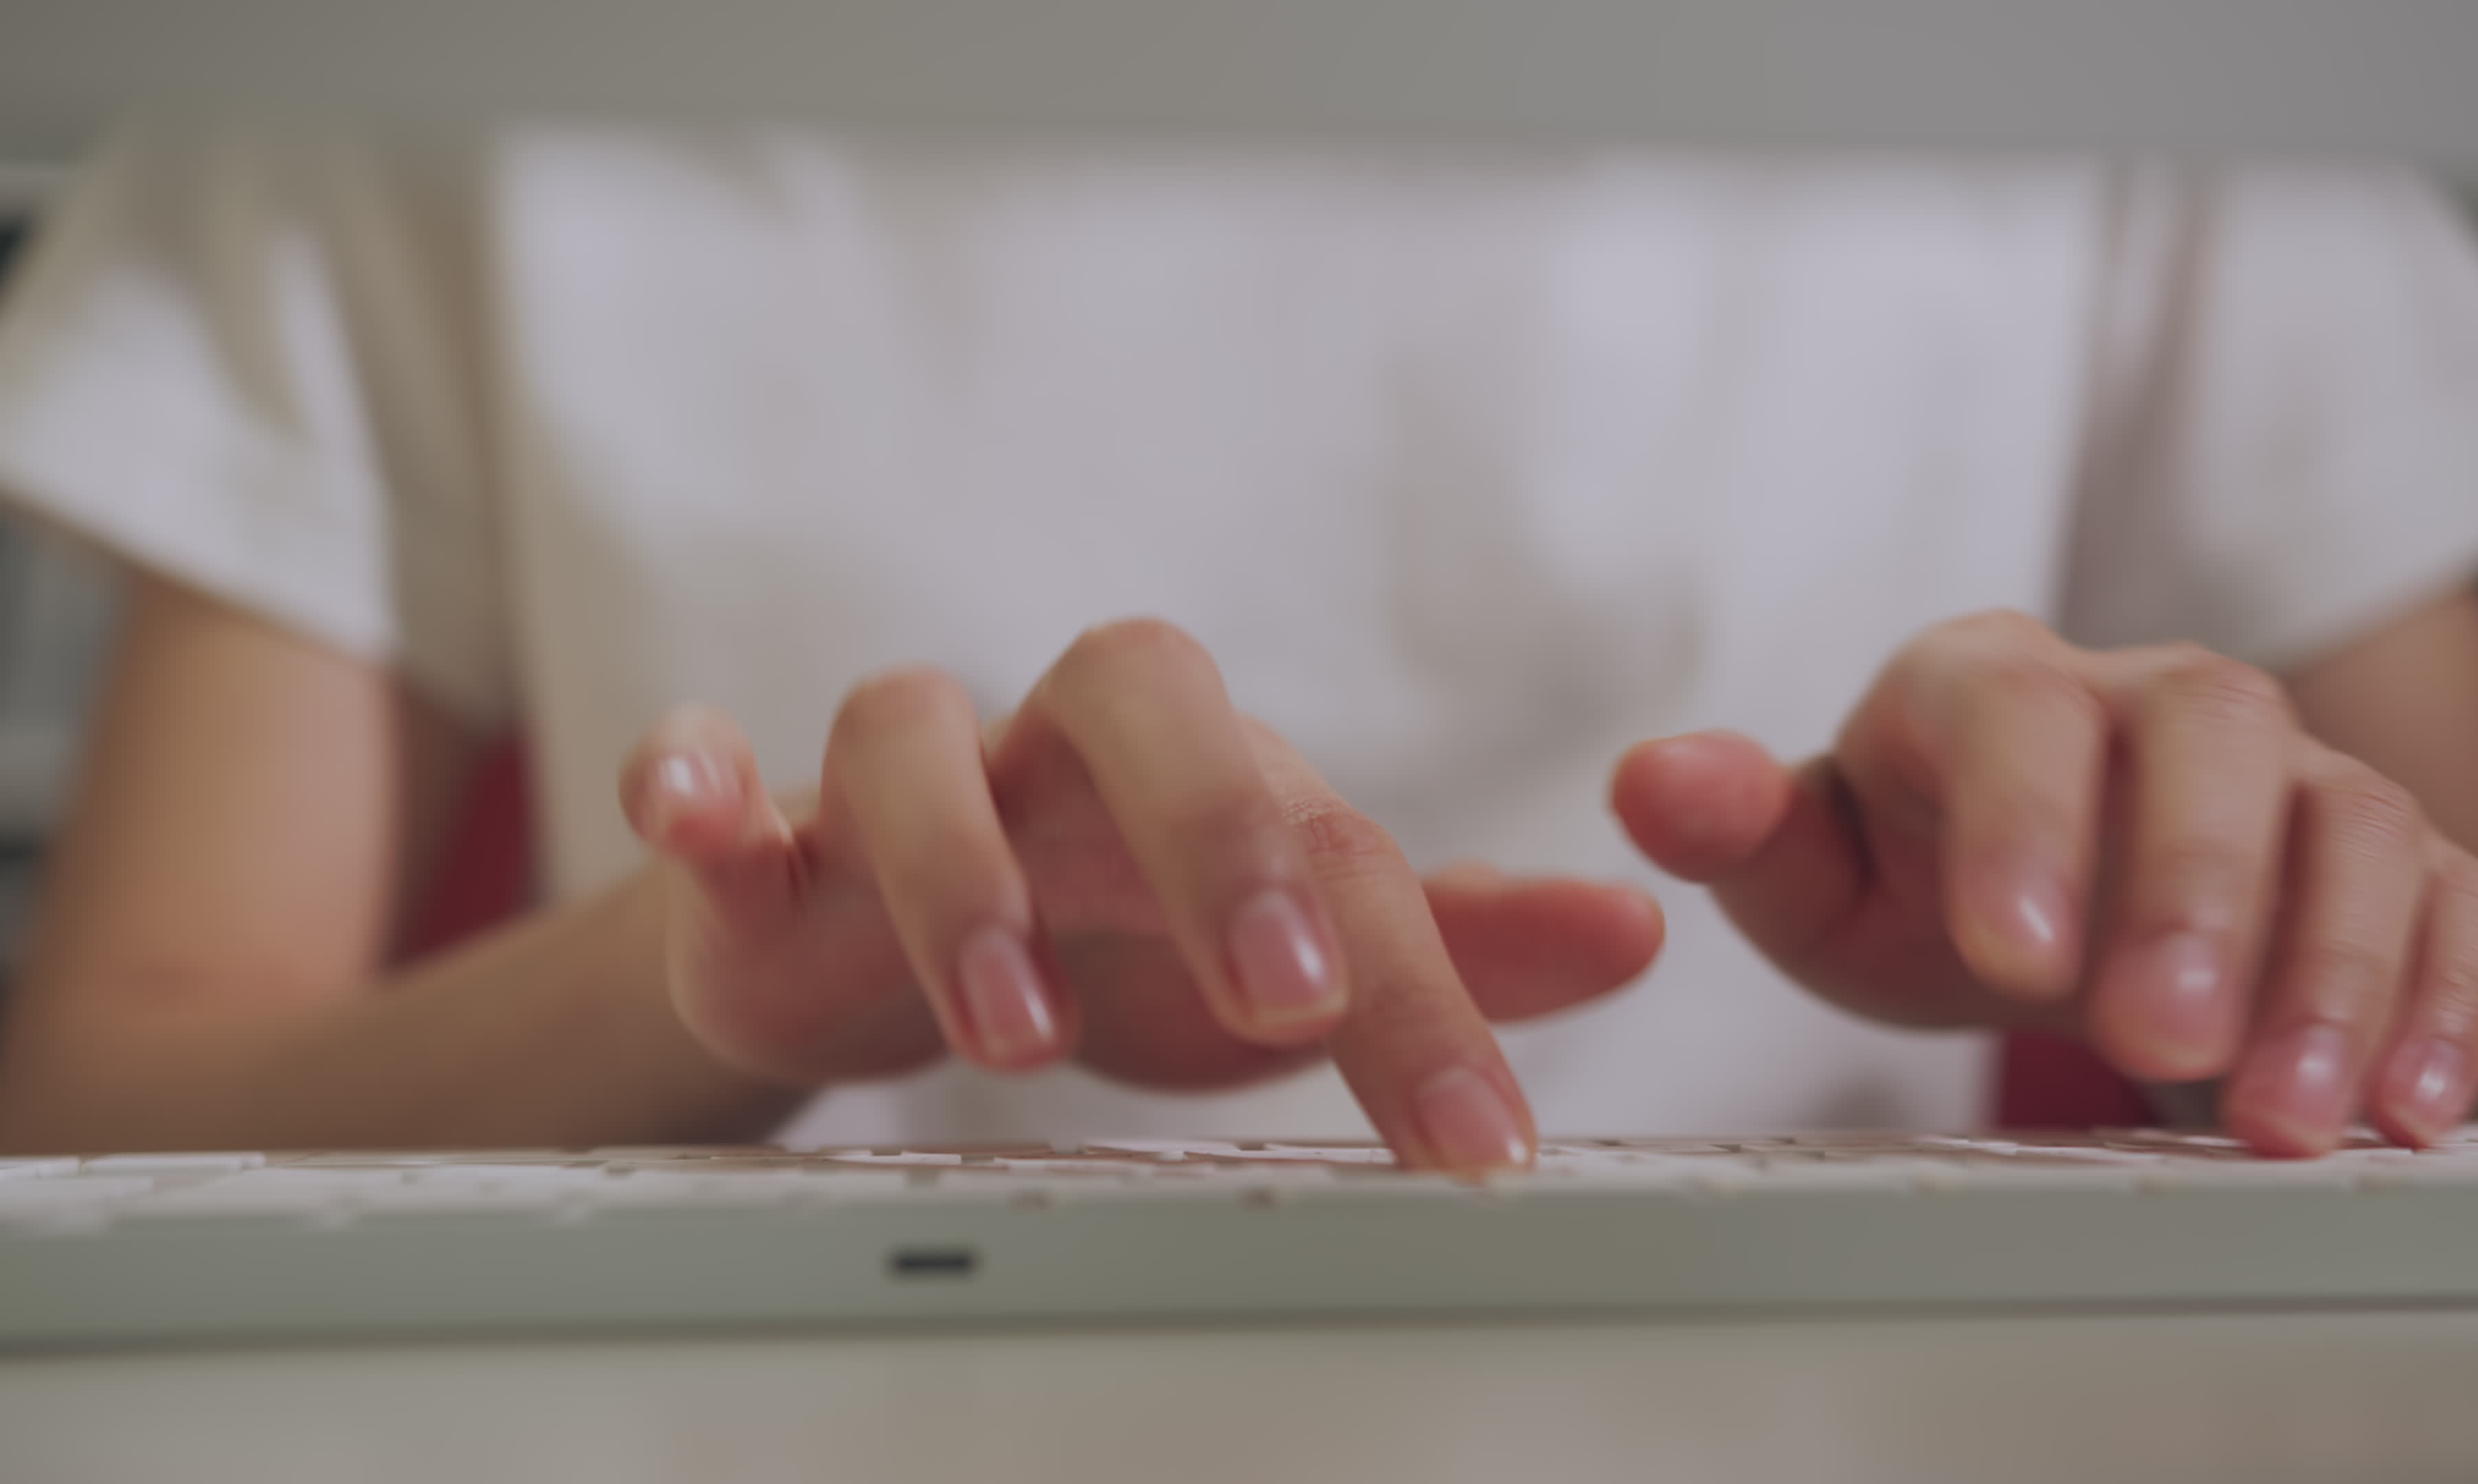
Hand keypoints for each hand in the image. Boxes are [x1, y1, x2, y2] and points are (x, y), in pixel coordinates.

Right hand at [619, 618, 1663, 1170]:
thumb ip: (1445, 952)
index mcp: (1205, 786)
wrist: (898, 956)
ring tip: (1012, 1032)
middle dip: (1215, 835)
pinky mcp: (751, 832)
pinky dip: (695, 778)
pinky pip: (706, 764)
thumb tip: (1636, 930)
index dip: (1416, 986)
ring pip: (914, 742)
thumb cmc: (1114, 948)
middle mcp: (1059, 755)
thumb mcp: (1280, 969)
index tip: (1478, 1140)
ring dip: (964, 869)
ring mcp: (896, 785)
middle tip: (1278, 999)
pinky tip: (699, 820)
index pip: (1334, 844)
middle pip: (1140, 694)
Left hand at [1612, 612, 2477, 1155]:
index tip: (2013, 956)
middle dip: (2196, 889)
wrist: (2030, 898)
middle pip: (2213, 737)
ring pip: (2348, 822)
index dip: (2026, 821)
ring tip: (2282, 1116)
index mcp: (1990, 685)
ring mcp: (2283, 774)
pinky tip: (2405, 1104)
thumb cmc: (1909, 876)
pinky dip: (2444, 994)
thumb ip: (1738, 826)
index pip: (2021, 712)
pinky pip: (2450, 895)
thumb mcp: (1808, 869)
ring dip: (2331, 968)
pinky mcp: (2378, 856)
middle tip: (2159, 1037)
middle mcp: (2154, 702)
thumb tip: (1652, 779)